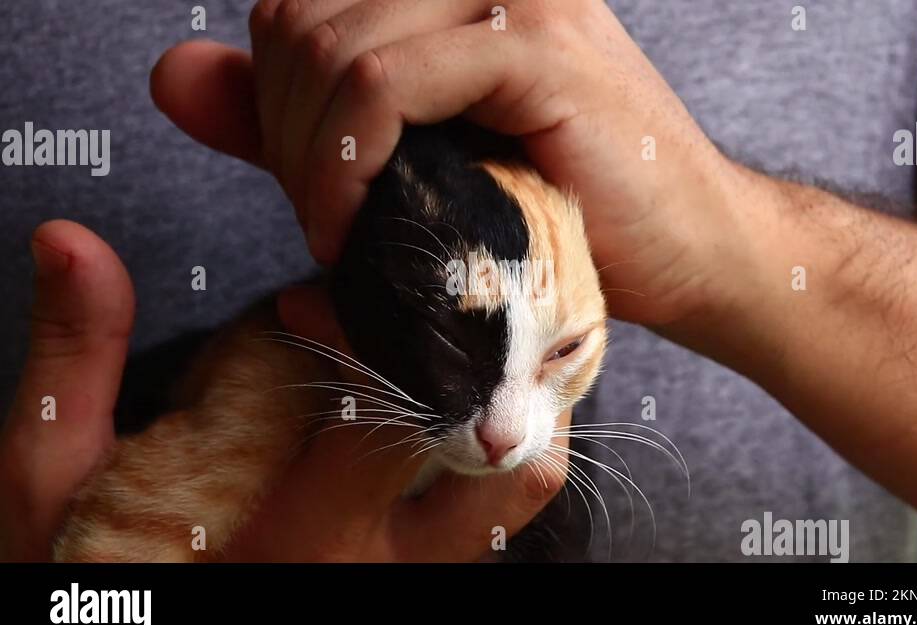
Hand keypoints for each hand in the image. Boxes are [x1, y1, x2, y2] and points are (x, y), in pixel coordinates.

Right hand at [0, 222, 565, 561]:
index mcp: (300, 539)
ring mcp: (418, 578)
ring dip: (509, 406)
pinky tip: (447, 402)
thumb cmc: (104, 575)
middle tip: (416, 312)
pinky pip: (500, 509)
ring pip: (523, 487)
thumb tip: (71, 242)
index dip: (369, 336)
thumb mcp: (59, 484)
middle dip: (475, 363)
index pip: (395, 419)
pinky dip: (495, 444)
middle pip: (505, 460)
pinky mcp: (428, 578)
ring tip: (446, 349)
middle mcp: (385, 567)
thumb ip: (80, 367)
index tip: (309, 303)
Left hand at [151, 0, 744, 326]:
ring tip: (342, 234)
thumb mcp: (408, 166)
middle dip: (282, 138)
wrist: (686, 254)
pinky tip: (351, 225)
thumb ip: (295, 114)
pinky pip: (382, 84)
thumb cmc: (559, 215)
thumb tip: (176, 75)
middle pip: (296, 18)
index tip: (312, 187)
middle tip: (328, 220)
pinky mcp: (536, 43)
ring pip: (329, 48)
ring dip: (308, 161)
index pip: (295, 4)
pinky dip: (343, 164)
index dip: (272, 100)